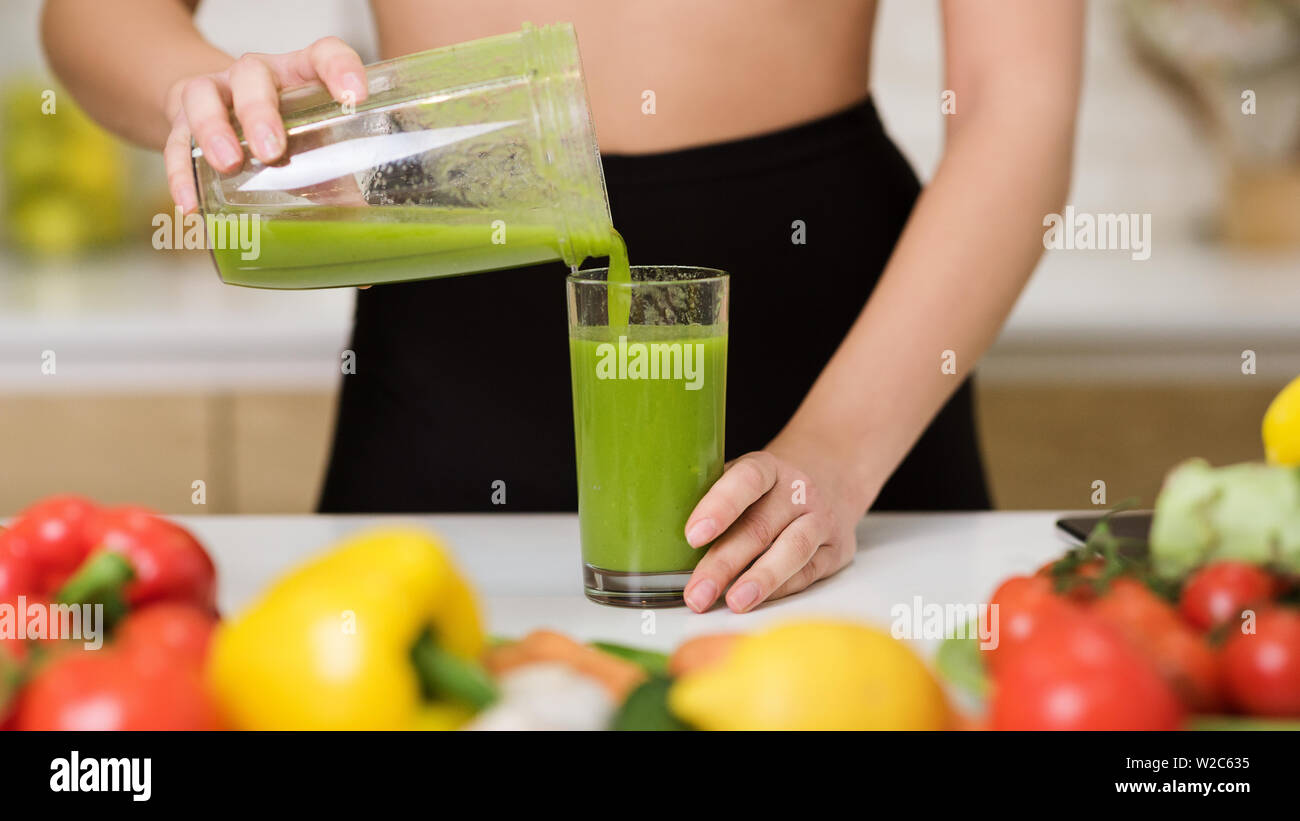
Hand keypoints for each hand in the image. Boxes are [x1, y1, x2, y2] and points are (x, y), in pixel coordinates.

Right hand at [162, 37, 366, 213]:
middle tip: (272, 151)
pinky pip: (176, 141)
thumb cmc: (282, 132)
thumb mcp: (314, 145)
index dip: (340, 69)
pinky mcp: (180, 119)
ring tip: (228, 165)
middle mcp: (255, 75)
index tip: (356, 96)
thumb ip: (338, 179)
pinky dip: (181, 173)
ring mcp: (214, 93)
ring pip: (203, 96)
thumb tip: (363, 235)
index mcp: (298, 75)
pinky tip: (192, 204)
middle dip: (260, 112)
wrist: (219, 116)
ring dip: (213, 130)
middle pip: (252, 75)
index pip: (323, 54)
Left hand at [681, 442, 861, 612]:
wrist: (831, 476)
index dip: (719, 506)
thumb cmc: (766, 489)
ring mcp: (820, 519)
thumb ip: (708, 498)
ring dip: (760, 580)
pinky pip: (808, 572)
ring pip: (792, 550)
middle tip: (695, 593)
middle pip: (760, 527)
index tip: (692, 535)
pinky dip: (780, 589)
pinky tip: (756, 602)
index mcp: (767, 467)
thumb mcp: (740, 478)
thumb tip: (657, 535)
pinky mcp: (836, 549)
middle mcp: (798, 490)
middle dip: (724, 563)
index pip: (746, 481)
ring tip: (732, 603)